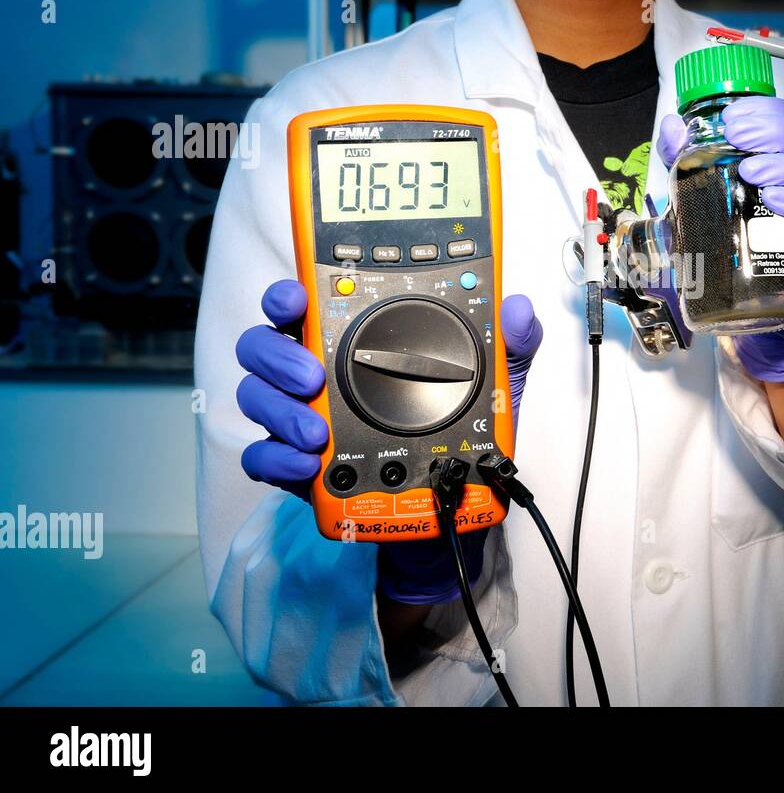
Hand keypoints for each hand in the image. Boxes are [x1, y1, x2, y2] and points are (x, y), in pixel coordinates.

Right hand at [235, 280, 542, 603]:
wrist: (453, 498)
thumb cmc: (460, 427)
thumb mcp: (494, 383)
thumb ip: (508, 342)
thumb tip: (518, 309)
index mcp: (353, 338)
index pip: (305, 303)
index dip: (288, 294)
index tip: (297, 297)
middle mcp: (316, 371)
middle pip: (264, 345)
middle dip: (278, 356)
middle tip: (313, 376)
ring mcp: (301, 416)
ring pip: (257, 398)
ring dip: (280, 411)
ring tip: (318, 432)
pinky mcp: (298, 463)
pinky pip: (264, 456)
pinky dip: (277, 458)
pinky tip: (308, 463)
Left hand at [657, 98, 783, 381]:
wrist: (739, 295)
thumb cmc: (724, 237)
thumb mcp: (695, 194)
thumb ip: (682, 159)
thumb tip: (672, 126)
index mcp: (781, 155)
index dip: (763, 109)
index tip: (732, 117)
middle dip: (771, 131)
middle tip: (737, 136)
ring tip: (752, 172)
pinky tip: (774, 200)